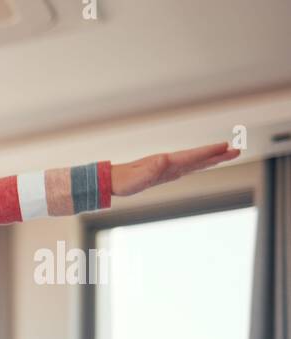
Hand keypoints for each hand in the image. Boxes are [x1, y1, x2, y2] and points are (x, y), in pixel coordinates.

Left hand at [111, 142, 238, 196]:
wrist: (112, 180)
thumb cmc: (123, 181)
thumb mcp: (136, 178)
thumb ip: (150, 169)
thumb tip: (164, 159)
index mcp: (166, 163)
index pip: (192, 157)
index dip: (208, 152)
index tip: (225, 147)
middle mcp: (169, 163)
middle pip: (197, 158)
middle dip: (217, 155)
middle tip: (237, 150)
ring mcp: (168, 168)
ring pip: (194, 162)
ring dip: (211, 158)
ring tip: (228, 154)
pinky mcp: (164, 173)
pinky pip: (186, 167)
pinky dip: (198, 164)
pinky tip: (203, 164)